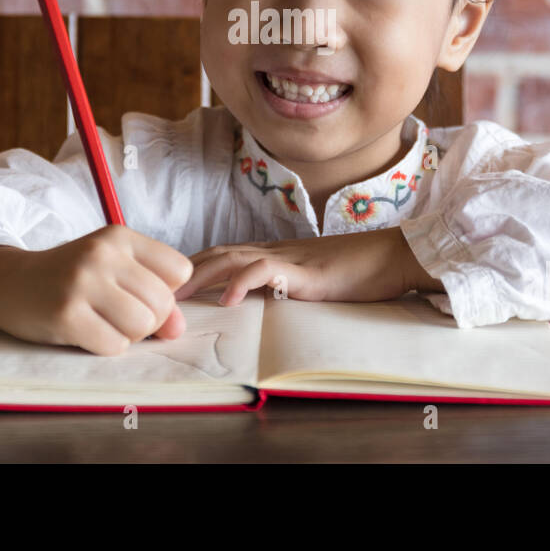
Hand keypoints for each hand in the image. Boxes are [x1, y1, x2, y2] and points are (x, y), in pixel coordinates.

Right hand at [0, 225, 192, 355]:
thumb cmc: (69, 278)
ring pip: (141, 326)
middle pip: (162, 304)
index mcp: (120, 237)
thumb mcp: (113, 272)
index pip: (180, 271)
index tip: (138, 294)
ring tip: (103, 323)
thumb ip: (152, 295)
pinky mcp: (65, 314)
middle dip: (148, 320)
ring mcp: (82, 283)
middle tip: (116, 314)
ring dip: (127, 335)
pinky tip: (85, 332)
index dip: (166, 292)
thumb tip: (179, 330)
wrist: (5, 282)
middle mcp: (102, 254)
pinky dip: (105, 346)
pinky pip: (113, 345)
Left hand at [173, 227, 435, 305]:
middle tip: (156, 293)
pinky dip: (243, 282)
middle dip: (184, 272)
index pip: (223, 253)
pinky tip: (228, 299)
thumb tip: (255, 300)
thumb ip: (282, 284)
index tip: (168, 285)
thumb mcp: (309, 280)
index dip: (194, 266)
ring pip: (233, 258)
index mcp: (274, 253)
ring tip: (177, 296)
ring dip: (201, 276)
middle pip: (217, 253)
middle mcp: (274, 250)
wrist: (393, 256)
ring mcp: (288, 258)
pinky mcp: (304, 272)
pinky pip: (266, 271)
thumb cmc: (357, 270)